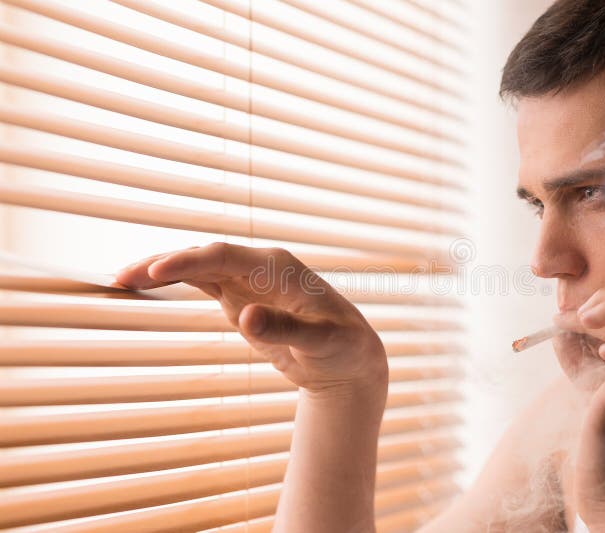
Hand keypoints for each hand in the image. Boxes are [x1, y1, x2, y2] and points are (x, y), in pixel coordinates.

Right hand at [115, 242, 388, 392]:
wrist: (349, 356)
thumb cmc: (342, 347)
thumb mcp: (321, 344)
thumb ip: (285, 331)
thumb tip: (245, 317)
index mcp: (279, 268)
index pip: (225, 257)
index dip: (189, 262)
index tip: (155, 271)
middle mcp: (261, 267)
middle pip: (203, 257)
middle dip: (163, 264)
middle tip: (121, 277)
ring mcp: (249, 281)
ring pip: (198, 268)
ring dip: (162, 271)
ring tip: (121, 280)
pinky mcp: (241, 297)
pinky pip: (202, 283)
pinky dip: (175, 282)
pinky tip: (147, 283)